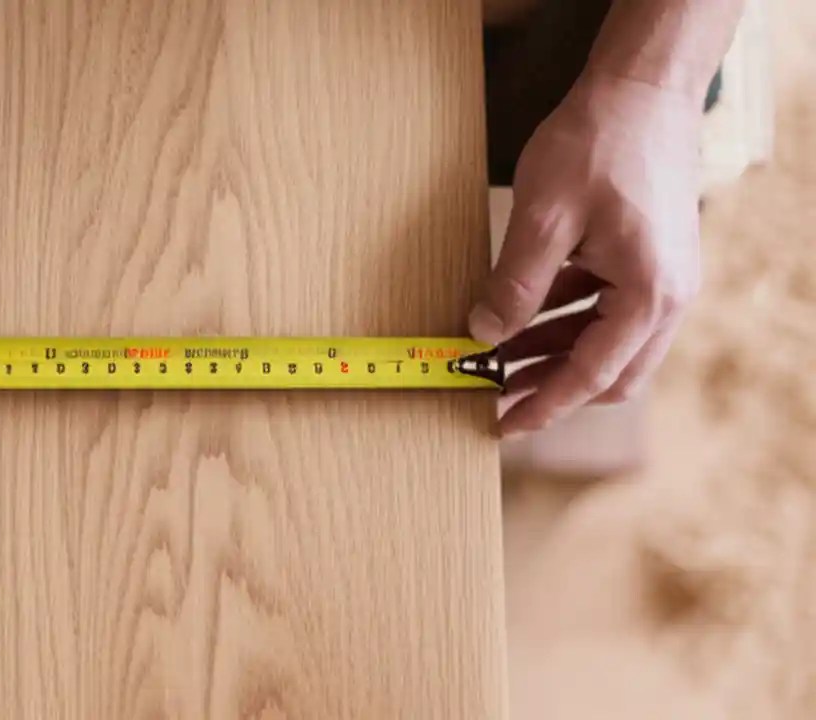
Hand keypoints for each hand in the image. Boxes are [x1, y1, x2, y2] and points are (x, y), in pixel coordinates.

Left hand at [469, 73, 702, 435]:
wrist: (643, 89)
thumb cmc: (598, 143)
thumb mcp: (542, 217)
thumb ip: (514, 285)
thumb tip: (483, 334)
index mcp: (649, 294)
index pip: (590, 375)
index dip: (542, 404)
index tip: (502, 425)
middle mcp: (669, 297)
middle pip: (610, 373)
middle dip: (551, 387)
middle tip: (495, 394)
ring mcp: (665, 279)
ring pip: (609, 344)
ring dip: (556, 354)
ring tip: (500, 359)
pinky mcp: (652, 261)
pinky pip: (609, 310)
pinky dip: (569, 321)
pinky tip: (526, 316)